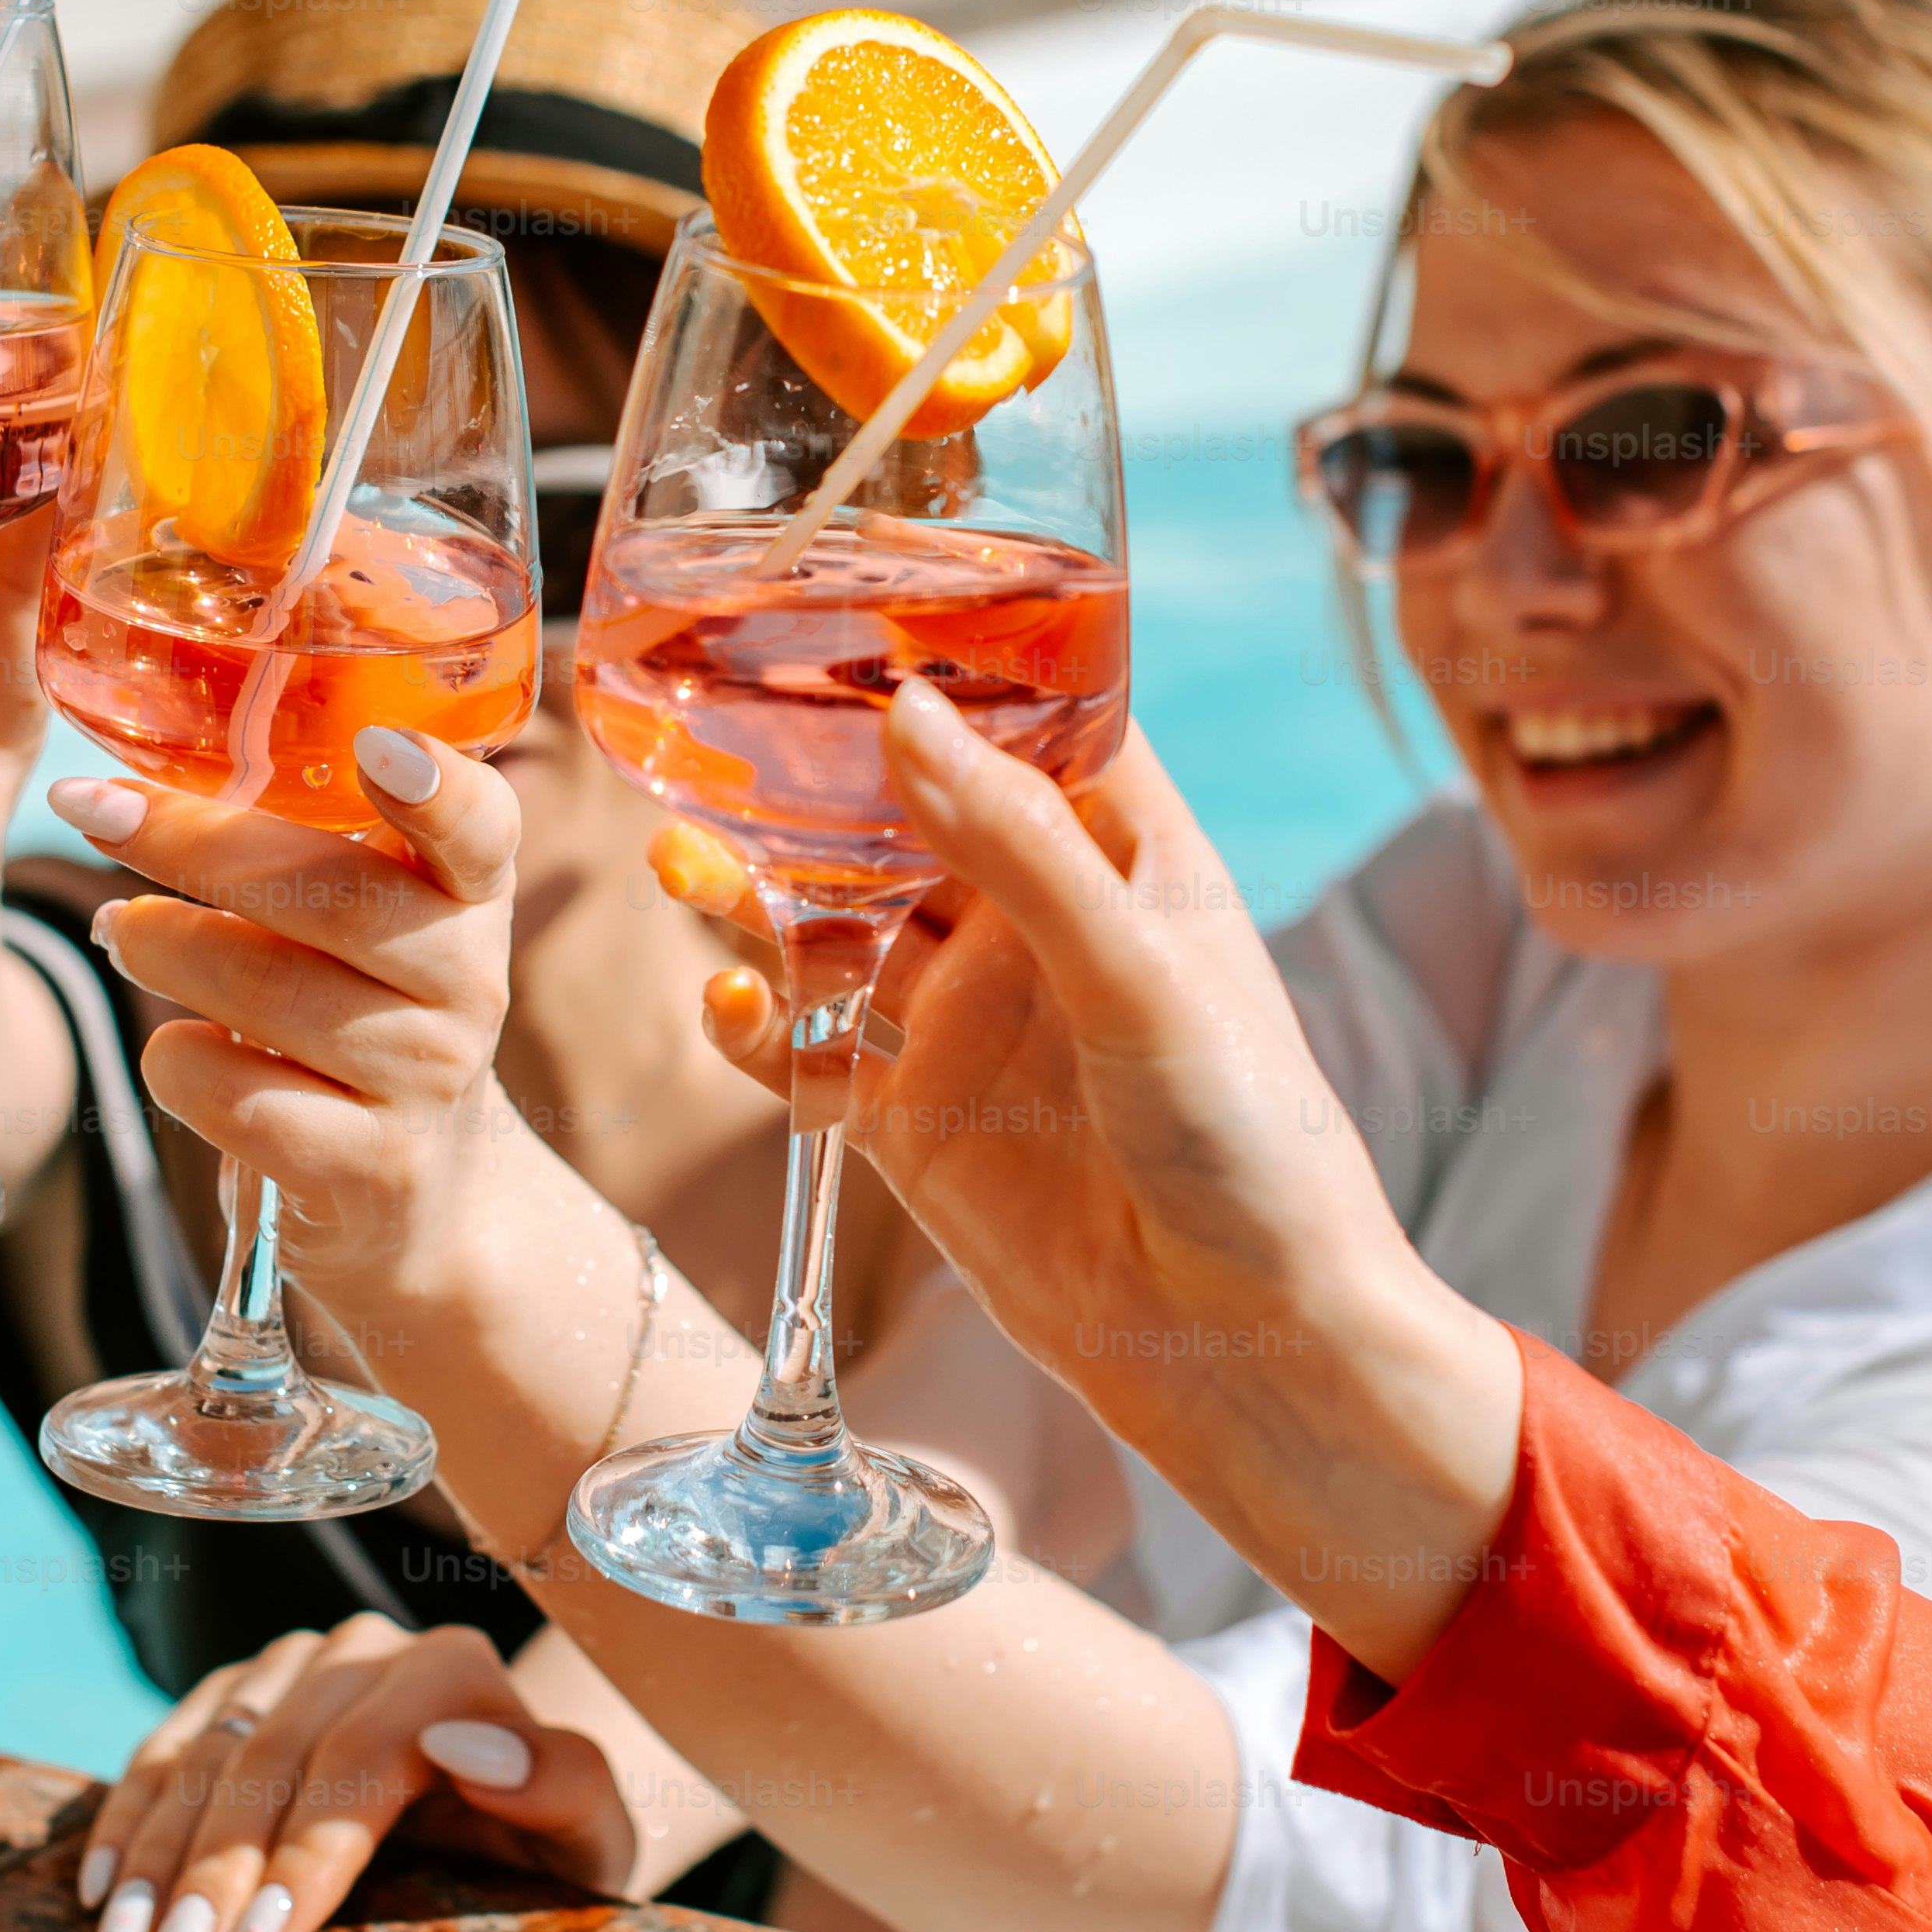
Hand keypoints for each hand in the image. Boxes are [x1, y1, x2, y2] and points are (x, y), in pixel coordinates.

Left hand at [43, 728, 523, 1273]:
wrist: (414, 1195)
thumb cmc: (360, 1016)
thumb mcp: (376, 923)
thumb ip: (316, 844)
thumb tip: (139, 783)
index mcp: (470, 896)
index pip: (480, 828)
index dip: (436, 787)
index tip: (375, 744)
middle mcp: (470, 983)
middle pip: (324, 893)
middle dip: (186, 841)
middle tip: (95, 812)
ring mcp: (426, 1080)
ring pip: (261, 988)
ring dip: (159, 946)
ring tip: (122, 932)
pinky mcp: (372, 1167)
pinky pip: (232, 1092)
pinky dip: (175, 1059)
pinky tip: (179, 1047)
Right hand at [78, 1618, 630, 1931]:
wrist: (524, 1811)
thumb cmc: (559, 1840)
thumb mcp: (597, 1834)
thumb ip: (563, 1784)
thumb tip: (467, 1744)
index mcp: (453, 1672)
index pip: (359, 1758)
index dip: (303, 1857)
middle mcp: (367, 1650)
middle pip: (271, 1754)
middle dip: (214, 1871)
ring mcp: (296, 1664)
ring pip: (207, 1746)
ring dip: (153, 1848)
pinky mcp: (242, 1691)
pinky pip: (170, 1741)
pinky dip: (128, 1812)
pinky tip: (100, 1888)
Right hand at [704, 683, 1522, 1677]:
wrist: (1247, 1351)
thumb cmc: (1249, 1147)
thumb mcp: (1141, 978)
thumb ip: (1019, 851)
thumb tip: (906, 712)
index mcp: (1126, 855)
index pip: (1034, 711)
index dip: (951, 648)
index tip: (848, 581)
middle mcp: (1040, 923)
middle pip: (905, 807)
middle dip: (812, 766)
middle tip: (709, 712)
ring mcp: (972, 1021)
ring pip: (839, 920)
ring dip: (760, 887)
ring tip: (683, 854)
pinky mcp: (917, 1122)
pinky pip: (811, 1050)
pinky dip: (761, 1024)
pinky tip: (730, 1005)